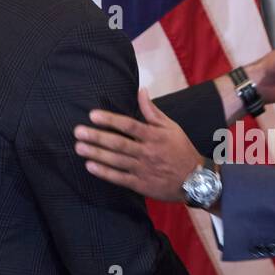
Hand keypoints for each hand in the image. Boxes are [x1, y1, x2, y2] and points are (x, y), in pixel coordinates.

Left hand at [74, 88, 202, 202]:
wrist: (195, 179)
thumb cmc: (181, 150)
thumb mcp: (171, 127)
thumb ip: (152, 111)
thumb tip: (141, 90)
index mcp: (154, 136)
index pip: (129, 125)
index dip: (110, 120)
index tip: (93, 115)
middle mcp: (147, 152)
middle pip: (119, 143)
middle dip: (97, 137)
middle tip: (78, 132)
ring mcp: (143, 169)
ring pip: (116, 160)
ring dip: (96, 154)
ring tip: (79, 147)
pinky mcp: (141, 184)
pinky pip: (120, 178)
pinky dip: (105, 173)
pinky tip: (90, 167)